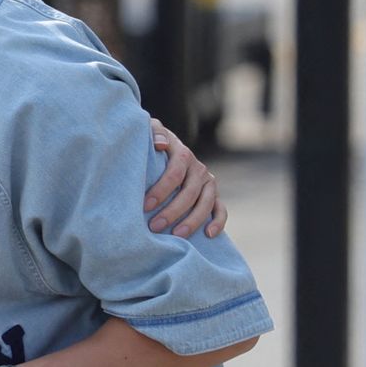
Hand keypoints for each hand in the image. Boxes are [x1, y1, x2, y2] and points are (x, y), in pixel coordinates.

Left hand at [145, 117, 226, 237]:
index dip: (161, 191)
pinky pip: (220, 209)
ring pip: (205, 203)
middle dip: (172, 211)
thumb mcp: (149, 131)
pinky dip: (218, 222)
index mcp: (182, 154)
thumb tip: (160, 144)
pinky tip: (208, 234)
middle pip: (189, 192)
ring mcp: (208, 182)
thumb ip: (154, 133)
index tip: (145, 206)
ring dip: (192, 221)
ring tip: (177, 235)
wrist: (164, 148)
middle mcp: (198, 168)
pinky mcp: (213, 195)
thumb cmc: (151, 144)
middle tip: (154, 226)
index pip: (174, 174)